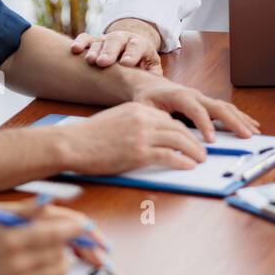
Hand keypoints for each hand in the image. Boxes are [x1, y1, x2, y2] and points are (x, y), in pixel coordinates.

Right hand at [0, 199, 87, 274]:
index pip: (55, 233)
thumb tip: (50, 199)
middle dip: (70, 244)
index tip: (83, 225)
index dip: (73, 229)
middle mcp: (17, 262)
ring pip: (56, 272)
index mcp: (14, 239)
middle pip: (58, 252)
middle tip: (73, 238)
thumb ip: (25, 210)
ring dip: (66, 262)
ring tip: (65, 255)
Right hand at [57, 102, 210, 174]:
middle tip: (202, 150)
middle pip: (178, 128)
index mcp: (137, 108)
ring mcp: (142, 135)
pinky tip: (188, 166)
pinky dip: (182, 161)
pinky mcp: (139, 153)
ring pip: (179, 141)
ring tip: (201, 159)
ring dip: (194, 151)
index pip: (167, 119)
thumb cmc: (87, 136)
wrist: (72, 143)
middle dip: (193, 140)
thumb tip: (150, 135)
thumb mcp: (114, 120)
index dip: (180, 131)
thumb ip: (134, 123)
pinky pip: (169, 156)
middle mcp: (143, 118)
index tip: (188, 139)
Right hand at [71, 19, 162, 73]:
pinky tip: (75, 50)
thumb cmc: (142, 65)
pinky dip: (80, 42)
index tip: (126, 64)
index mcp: (140, 45)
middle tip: (103, 63)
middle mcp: (123, 39)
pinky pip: (86, 38)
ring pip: (100, 41)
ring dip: (94, 50)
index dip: (132, 54)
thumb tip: (154, 91)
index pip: (137, 46)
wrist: (132, 47)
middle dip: (109, 52)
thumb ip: (153, 77)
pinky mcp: (94, 41)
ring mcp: (107, 39)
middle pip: (116, 41)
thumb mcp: (152, 69)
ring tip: (90, 61)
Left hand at [128, 75, 260, 141]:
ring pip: (226, 107)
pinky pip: (226, 109)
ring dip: (241, 119)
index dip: (205, 125)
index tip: (212, 140)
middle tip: (246, 136)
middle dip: (233, 122)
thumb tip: (169, 134)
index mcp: (180, 96)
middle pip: (218, 107)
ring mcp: (203, 98)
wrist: (150, 86)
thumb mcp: (144, 108)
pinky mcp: (207, 103)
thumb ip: (156, 120)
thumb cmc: (147, 98)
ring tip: (254, 132)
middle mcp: (195, 95)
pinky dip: (240, 117)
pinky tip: (251, 125)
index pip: (197, 111)